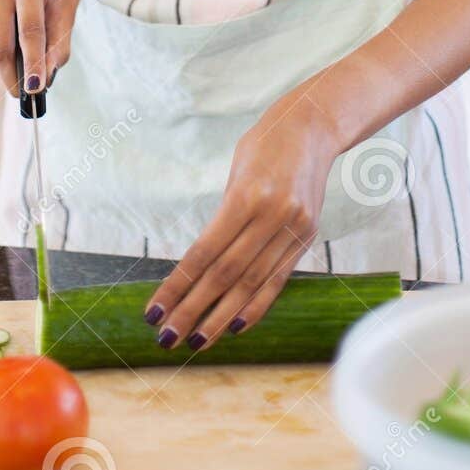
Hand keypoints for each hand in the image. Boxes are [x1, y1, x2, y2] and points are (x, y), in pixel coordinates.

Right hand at [0, 0, 86, 96]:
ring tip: (26, 61)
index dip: (33, 63)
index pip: (29, 30)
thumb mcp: (71, 3)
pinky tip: (14, 27)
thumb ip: (59, 39)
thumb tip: (47, 75)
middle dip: (11, 73)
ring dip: (7, 59)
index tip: (36, 90)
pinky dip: (1, 40)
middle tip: (24, 94)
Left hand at [142, 89, 339, 350]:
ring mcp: (293, 228)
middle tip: (167, 338)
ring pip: (251, 284)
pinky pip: (277, 279)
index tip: (155, 312)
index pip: (205, 253)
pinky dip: (256, 306)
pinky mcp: (306, 237)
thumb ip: (224, 216)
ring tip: (196, 341)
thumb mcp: (236, 171)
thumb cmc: (265, 144)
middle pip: (225, 275)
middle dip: (193, 310)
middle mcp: (271, 216)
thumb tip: (200, 265)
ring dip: (221, 318)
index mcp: (247, 196)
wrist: (314, 127)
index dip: (178, 286)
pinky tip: (236, 326)